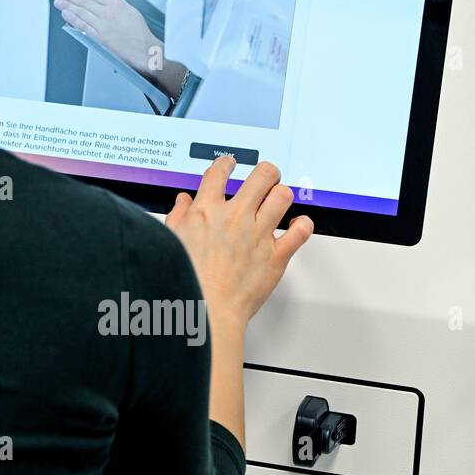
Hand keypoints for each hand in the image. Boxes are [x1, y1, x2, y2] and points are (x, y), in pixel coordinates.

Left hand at [55, 0, 159, 74]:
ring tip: (59, 2)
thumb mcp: (130, 9)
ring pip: (82, 12)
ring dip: (68, 6)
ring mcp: (103, 25)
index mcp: (116, 4)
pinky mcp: (100, 37)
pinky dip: (73, 19)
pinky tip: (66, 15)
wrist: (144, 48)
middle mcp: (108, 13)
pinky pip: (83, 26)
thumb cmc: (139, 32)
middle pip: (85, 2)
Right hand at [165, 156, 313, 333]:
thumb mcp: (171, 240)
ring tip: (279, 198)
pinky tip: (296, 224)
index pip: (219, 172)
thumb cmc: (187, 280)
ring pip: (283, 196)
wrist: (205, 310)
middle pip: (262, 175)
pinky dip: (302, 224)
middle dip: (266, 171)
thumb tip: (183, 202)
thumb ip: (178, 216)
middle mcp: (235, 217)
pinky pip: (301, 231)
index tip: (230, 164)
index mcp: (206, 211)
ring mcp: (258, 235)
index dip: (226, 163)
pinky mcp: (276, 255)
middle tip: (266, 175)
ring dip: (282, 194)